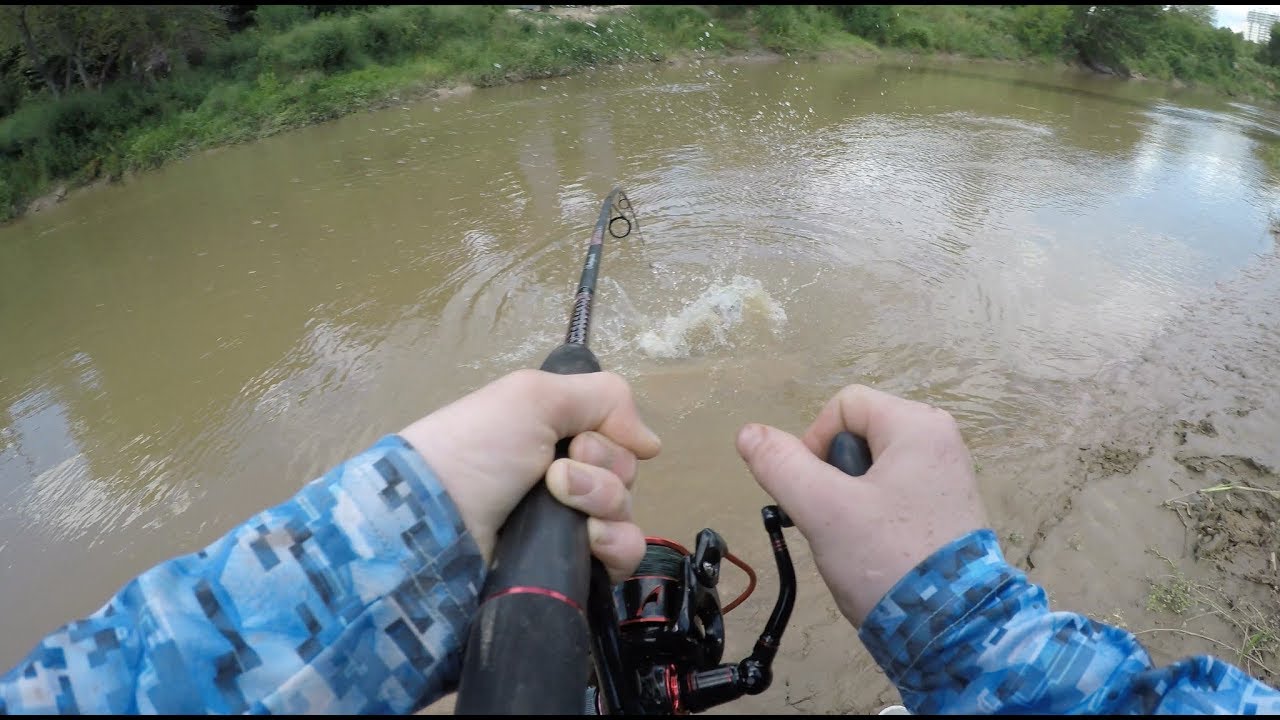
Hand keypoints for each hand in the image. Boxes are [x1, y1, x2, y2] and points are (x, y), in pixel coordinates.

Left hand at [399, 369, 661, 582]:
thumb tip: (652, 444)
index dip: (609, 438)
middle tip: (555, 475)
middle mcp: (566, 483)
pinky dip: (614, 544)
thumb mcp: (534, 396)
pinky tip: (588, 540)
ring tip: (561, 505)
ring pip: (628, 513)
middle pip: (625, 474)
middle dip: (600, 471)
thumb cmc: (478, 449)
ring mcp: (568, 530)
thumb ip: (605, 397)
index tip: (577, 441)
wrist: (435, 524)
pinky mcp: (572, 571)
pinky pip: (624, 556)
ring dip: (603, 503)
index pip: (617, 438)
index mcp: (555, 440)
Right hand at [735, 384, 985, 625]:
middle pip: (858, 437)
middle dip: (831, 476)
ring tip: (854, 541)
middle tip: (833, 520)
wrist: (951, 632)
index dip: (814, 442)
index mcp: (918, 426)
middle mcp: (940, 442)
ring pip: (871, 470)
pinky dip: (874, 517)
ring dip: (849, 500)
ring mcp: (946, 478)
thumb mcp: (823, 510)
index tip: (814, 492)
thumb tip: (748, 433)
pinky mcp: (947, 510)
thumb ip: (781, 466)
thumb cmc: (888, 560)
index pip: (844, 406)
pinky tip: (875, 550)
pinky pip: (894, 495)